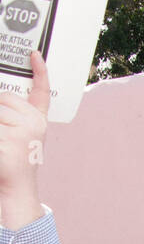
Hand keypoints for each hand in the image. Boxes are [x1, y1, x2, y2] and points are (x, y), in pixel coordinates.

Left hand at [0, 52, 49, 227]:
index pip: (40, 92)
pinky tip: (3, 148)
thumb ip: (11, 113)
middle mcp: (34, 124)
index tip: (34, 54)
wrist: (16, 189)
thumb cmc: (12, 160)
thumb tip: (4, 97)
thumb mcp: (16, 134)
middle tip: (6, 133)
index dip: (40, 73)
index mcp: (37, 121)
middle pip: (3, 98)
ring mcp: (23, 132)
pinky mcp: (10, 140)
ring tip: (4, 143)